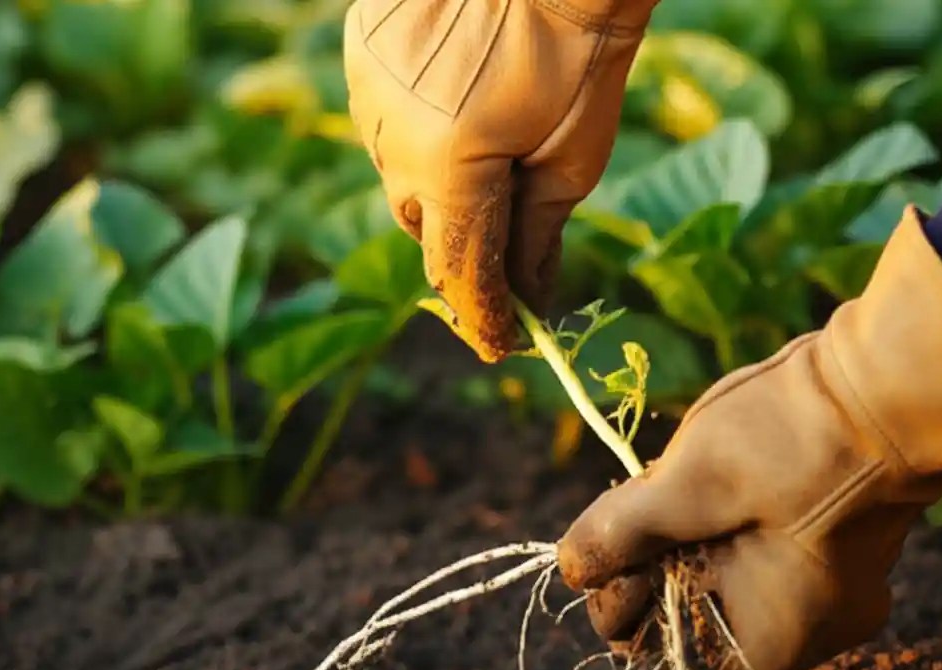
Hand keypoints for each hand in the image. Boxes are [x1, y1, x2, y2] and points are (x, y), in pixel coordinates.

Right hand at [343, 0, 657, 361]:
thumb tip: (527, 300)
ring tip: (484, 147)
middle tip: (499, 248)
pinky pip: (382, 120)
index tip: (501, 344)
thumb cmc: (581, 52)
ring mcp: (368, 91)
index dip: (483, 314)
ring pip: (396, 171)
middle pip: (421, 225)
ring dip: (435, 180)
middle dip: (463, 241)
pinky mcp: (360, 52)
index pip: (459, 267)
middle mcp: (393, 135)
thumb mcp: (573, 158)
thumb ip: (536, 236)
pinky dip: (414, 130)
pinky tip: (454, 105)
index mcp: (450, 165)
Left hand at [557, 209, 941, 669]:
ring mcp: (829, 579)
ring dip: (688, 527)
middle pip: (695, 616)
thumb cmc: (795, 440)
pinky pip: (759, 539)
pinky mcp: (836, 533)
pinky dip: (726, 509)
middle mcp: (809, 627)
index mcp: (774, 640)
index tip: (620, 549)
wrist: (899, 377)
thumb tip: (571, 568)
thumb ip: (621, 533)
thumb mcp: (686, 486)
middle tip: (653, 499)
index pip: (671, 664)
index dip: (628, 608)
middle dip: (656, 558)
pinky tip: (719, 468)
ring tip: (689, 477)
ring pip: (723, 570)